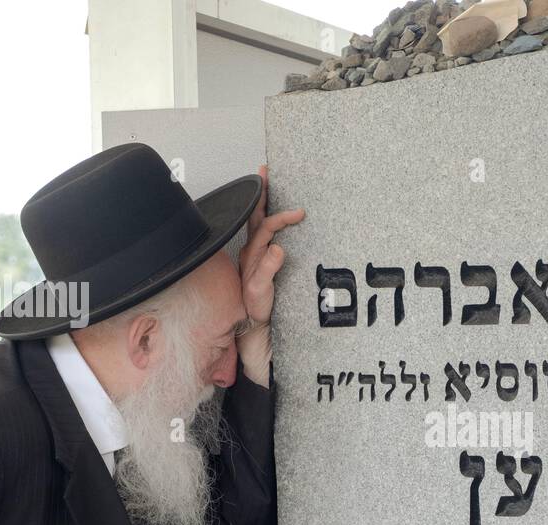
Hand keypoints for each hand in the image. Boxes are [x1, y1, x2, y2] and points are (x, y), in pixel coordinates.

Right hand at [237, 163, 304, 386]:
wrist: (257, 327)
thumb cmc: (267, 299)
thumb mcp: (276, 272)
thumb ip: (279, 255)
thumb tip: (287, 240)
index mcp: (255, 248)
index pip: (257, 216)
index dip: (260, 195)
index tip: (266, 173)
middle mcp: (251, 255)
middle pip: (256, 221)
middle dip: (260, 198)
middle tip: (267, 177)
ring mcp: (252, 270)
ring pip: (261, 240)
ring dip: (276, 224)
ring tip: (296, 214)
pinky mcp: (255, 289)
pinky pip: (262, 271)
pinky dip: (271, 260)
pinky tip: (279, 251)